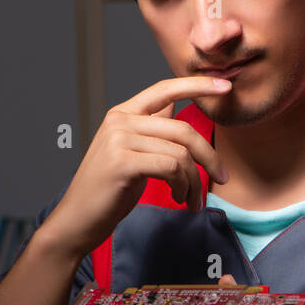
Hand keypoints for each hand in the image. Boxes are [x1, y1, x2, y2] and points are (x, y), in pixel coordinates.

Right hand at [42, 76, 232, 260]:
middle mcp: (120, 121)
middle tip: (224, 178)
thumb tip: (173, 104)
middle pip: (184, 130)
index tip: (227, 85)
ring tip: (191, 199)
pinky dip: (182, 186)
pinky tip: (177, 197)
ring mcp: (119, 140)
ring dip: (194, 181)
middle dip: (210, 156)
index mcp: (123, 114)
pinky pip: (171, 168)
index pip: (165, 89)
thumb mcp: (132, 151)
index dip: (198, 85)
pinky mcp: (122, 162)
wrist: (77, 220)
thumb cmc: (109, 190)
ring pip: (181, 154)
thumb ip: (151, 127)